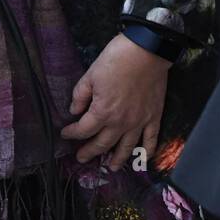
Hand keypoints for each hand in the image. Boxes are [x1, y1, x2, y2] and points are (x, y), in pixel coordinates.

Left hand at [61, 33, 169, 168]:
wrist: (146, 52)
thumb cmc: (116, 60)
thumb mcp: (91, 74)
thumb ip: (81, 95)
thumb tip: (74, 111)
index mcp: (103, 112)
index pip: (84, 129)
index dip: (72, 133)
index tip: (65, 134)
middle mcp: (120, 123)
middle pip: (103, 143)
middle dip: (90, 151)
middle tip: (82, 157)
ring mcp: (139, 122)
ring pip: (126, 148)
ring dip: (117, 159)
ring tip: (110, 167)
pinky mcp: (154, 118)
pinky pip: (151, 141)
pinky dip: (147, 152)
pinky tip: (143, 159)